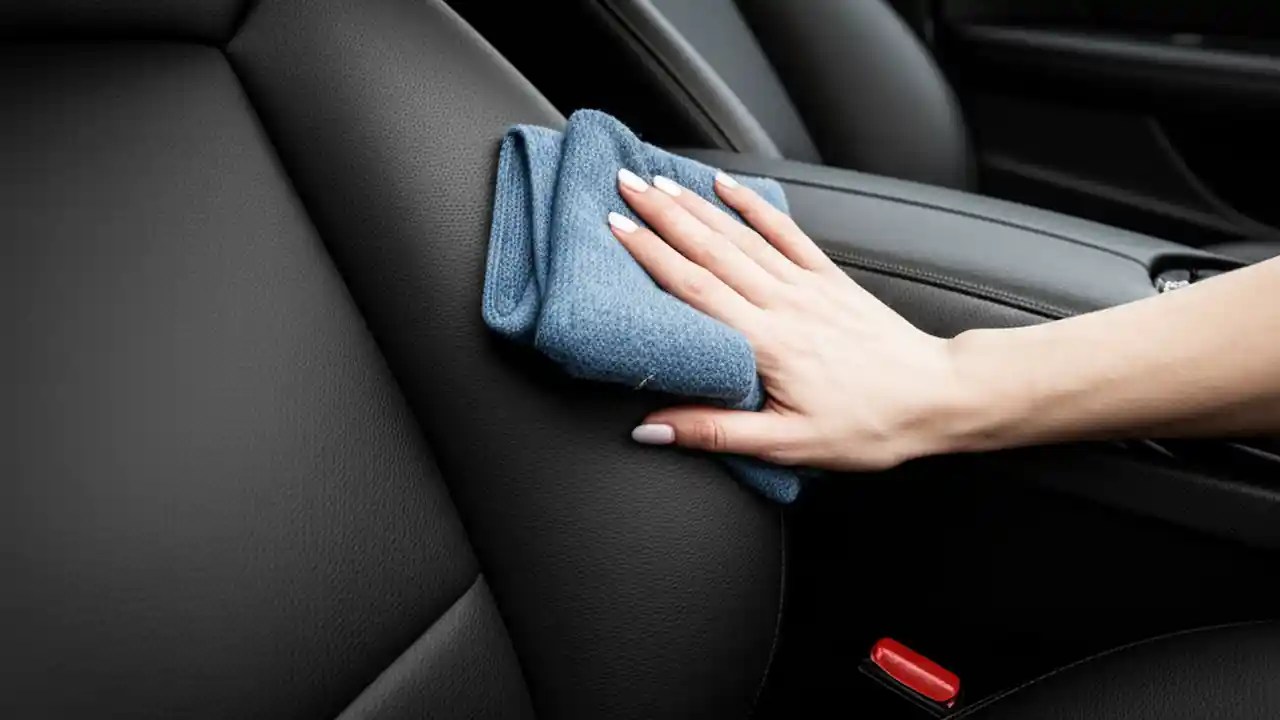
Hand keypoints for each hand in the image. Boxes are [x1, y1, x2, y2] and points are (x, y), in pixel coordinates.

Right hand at [609, 169, 973, 470]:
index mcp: (767, 344)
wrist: (939, 398)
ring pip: (740, 236)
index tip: (616, 228)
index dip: (651, 256)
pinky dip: (755, 206)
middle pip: (710, 250)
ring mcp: (807, 285)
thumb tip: (650, 429)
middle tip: (623, 184)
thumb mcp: (789, 445)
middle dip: (661, 215)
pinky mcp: (829, 279)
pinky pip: (786, 233)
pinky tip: (728, 186)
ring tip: (657, 180)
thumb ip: (716, 432)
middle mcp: (783, 303)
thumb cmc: (869, 427)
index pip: (695, 290)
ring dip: (695, 205)